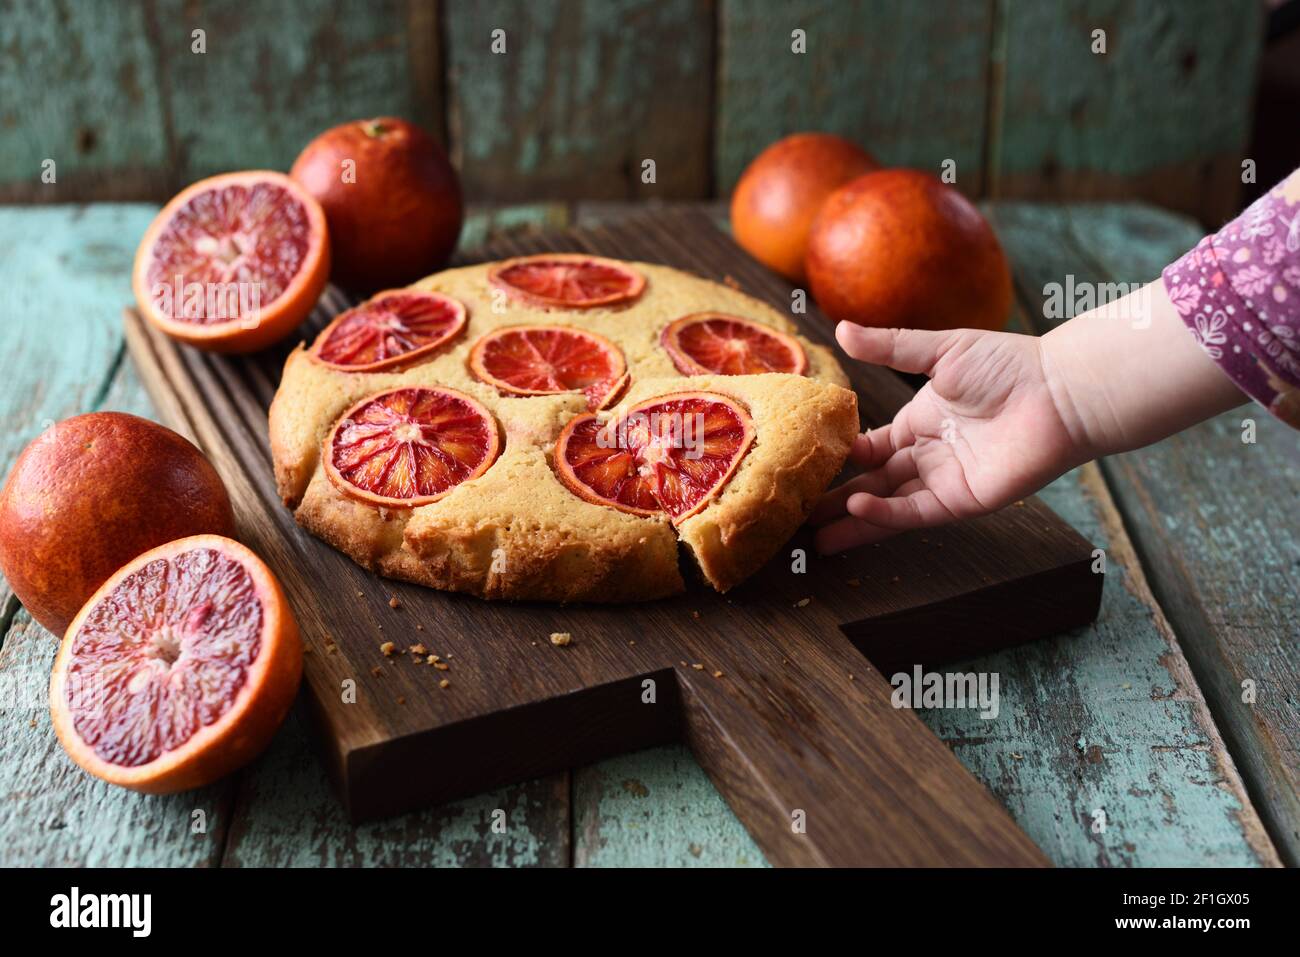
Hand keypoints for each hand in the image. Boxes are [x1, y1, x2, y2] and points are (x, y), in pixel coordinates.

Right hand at [812, 322, 1082, 552]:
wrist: (1059, 390)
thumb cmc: (1008, 364)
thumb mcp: (939, 349)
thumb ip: (888, 346)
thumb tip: (839, 329)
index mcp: (920, 422)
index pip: (869, 449)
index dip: (839, 458)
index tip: (804, 463)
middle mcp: (928, 456)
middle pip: (871, 484)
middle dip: (835, 502)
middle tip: (796, 515)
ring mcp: (943, 480)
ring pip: (887, 507)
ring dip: (852, 521)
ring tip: (814, 538)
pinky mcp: (962, 499)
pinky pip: (916, 511)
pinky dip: (886, 514)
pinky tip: (857, 508)